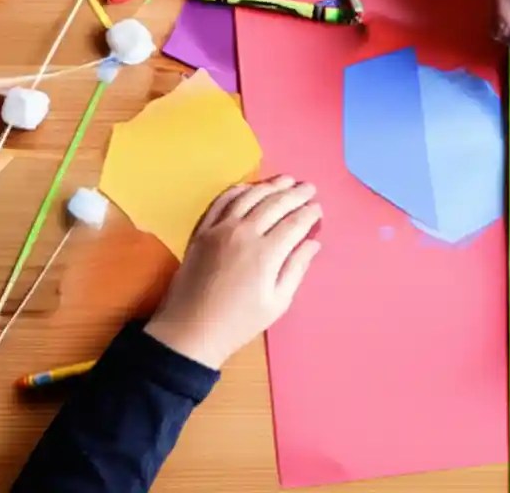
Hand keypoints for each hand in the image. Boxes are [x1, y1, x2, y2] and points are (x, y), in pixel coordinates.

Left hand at [145, 176, 322, 368]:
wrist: (191, 329)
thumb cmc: (239, 322)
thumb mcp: (277, 302)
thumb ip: (296, 268)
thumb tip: (313, 243)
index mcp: (266, 253)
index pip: (295, 223)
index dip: (309, 213)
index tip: (318, 209)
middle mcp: (244, 233)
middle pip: (275, 203)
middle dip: (296, 193)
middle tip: (309, 188)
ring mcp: (219, 229)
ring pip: (249, 196)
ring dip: (270, 185)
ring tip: (286, 180)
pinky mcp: (202, 230)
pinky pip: (221, 201)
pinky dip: (238, 189)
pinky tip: (250, 186)